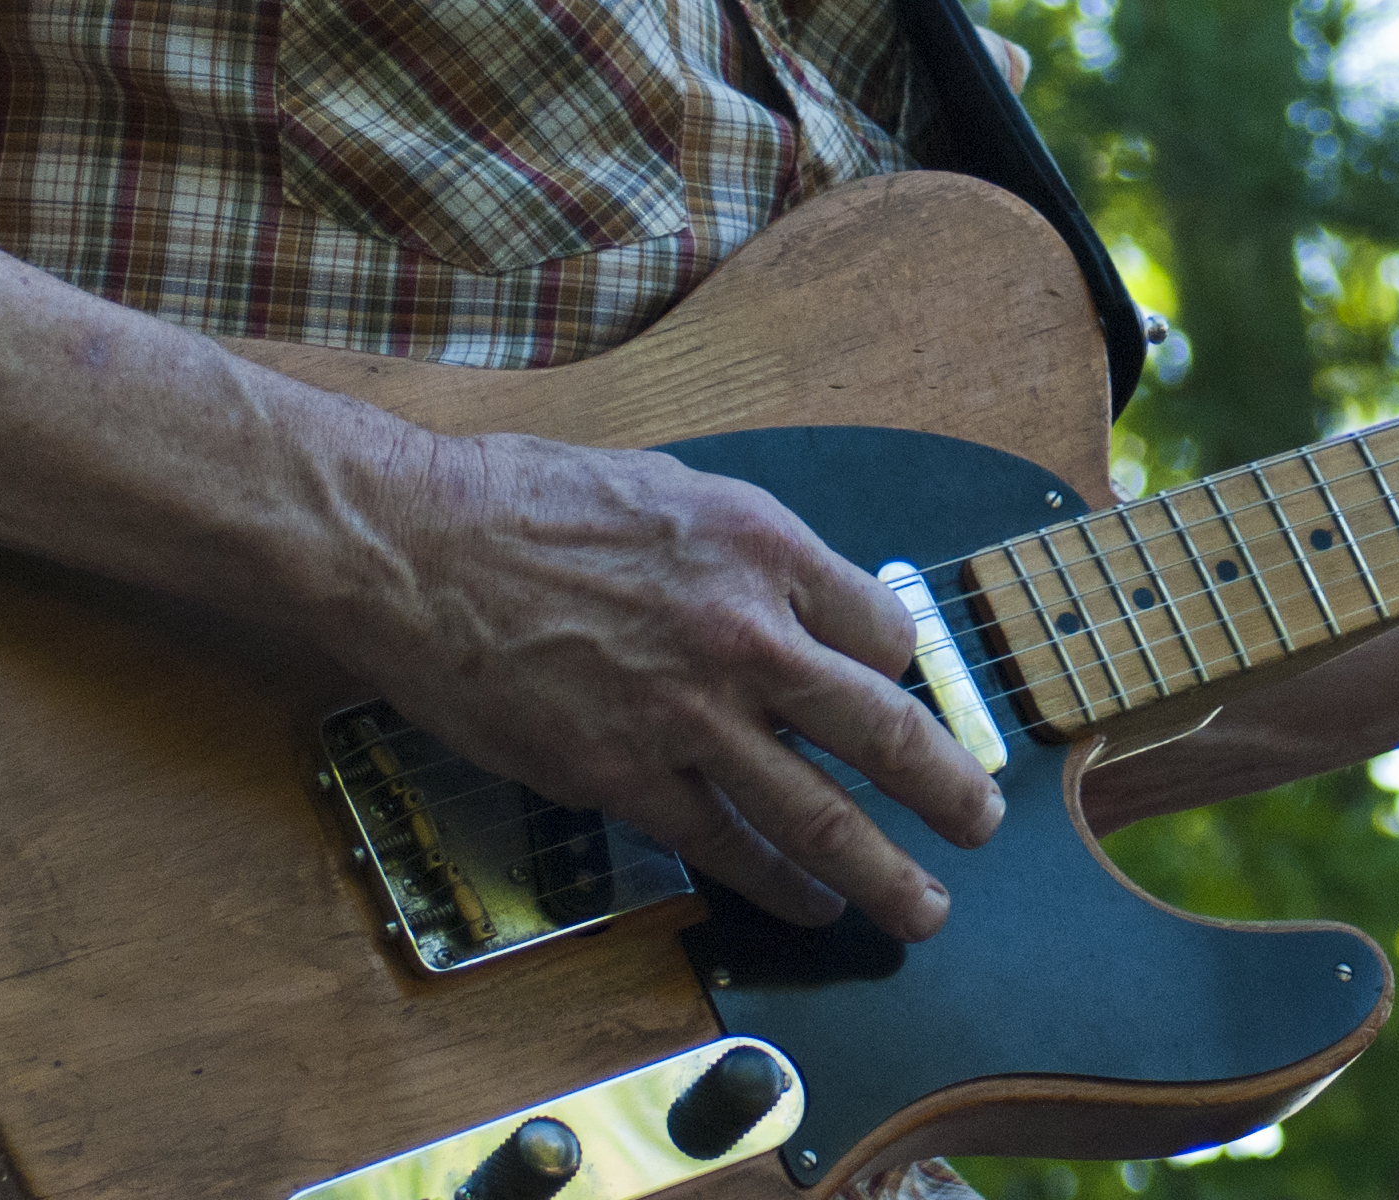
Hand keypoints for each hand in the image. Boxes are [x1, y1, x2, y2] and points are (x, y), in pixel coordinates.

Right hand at [334, 429, 1002, 940]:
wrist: (419, 547)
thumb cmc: (532, 503)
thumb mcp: (673, 491)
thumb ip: (747, 554)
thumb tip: (803, 607)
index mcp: (763, 546)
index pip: (883, 630)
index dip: (901, 672)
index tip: (901, 698)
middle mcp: (744, 633)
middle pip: (882, 729)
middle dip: (946, 789)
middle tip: (980, 824)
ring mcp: (688, 715)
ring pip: (817, 812)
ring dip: (881, 871)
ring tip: (923, 909)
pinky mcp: (624, 776)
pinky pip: (724, 844)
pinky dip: (776, 882)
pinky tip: (807, 903)